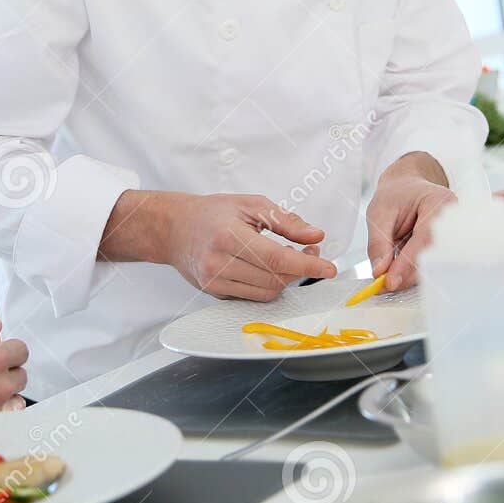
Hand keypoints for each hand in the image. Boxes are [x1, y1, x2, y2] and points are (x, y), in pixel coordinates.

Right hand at [111, 191, 334, 300]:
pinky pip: (253, 297)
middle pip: (275, 279)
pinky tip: (269, 267)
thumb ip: (286, 221)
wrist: (174, 229)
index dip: (307, 265)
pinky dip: (268, 284)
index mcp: (228, 236)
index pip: (276, 258)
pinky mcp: (216, 293)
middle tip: (309, 250)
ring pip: (267, 293)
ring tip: (290, 257)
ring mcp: (215, 282)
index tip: (329, 268)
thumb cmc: (212, 213)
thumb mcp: (250, 205)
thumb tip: (316, 236)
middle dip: (300, 268)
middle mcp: (219, 263)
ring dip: (286, 279)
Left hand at [366, 174, 456, 290]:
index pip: (425, 237)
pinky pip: (433, 267)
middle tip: (385, 285)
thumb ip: (378, 243)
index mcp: (439, 202)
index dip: (407, 263)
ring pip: (435, 267)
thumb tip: (380, 272)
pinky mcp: (449, 249)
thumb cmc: (396, 196)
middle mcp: (454, 221)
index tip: (390, 281)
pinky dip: (414, 272)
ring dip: (411, 275)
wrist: (408, 189)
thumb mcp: (379, 213)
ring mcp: (455, 236)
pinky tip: (399, 271)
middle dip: (408, 274)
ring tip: (388, 276)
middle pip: (435, 257)